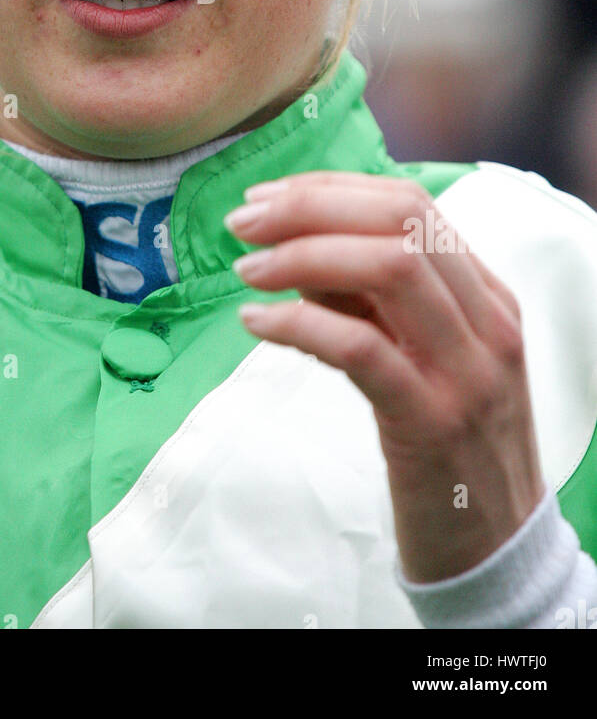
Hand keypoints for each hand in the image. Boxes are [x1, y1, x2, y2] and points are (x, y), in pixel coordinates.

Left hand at [224, 171, 544, 582]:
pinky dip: (300, 322)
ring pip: (390, 268)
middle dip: (309, 207)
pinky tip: (257, 324)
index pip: (409, 202)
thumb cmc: (446, 444)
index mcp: (487, 294)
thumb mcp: (424, 354)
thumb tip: (298, 240)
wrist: (495, 550)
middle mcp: (487, 321)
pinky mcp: (433, 423)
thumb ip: (374, 297)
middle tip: (243, 222)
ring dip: (301, 255)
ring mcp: (467, 371)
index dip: (328, 189)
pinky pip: (362, 349)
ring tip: (246, 271)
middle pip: (400, 219)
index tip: (265, 197)